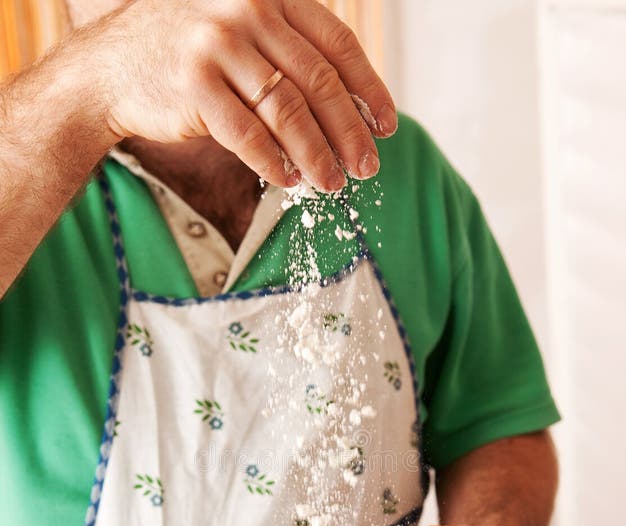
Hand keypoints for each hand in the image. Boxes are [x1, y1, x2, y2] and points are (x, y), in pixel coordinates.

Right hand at [86, 0, 396, 191]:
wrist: (112, 67)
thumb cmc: (188, 56)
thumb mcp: (241, 34)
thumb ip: (287, 52)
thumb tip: (351, 106)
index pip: (335, 44)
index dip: (367, 89)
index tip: (386, 126)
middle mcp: (246, 9)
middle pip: (317, 81)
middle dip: (349, 131)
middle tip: (366, 167)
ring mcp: (217, 44)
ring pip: (286, 111)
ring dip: (317, 155)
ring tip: (333, 184)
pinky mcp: (194, 83)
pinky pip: (247, 134)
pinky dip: (273, 162)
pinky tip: (290, 181)